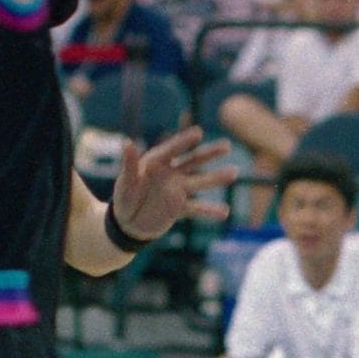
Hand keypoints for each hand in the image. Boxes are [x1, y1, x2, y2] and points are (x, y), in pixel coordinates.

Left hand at [110, 126, 234, 243]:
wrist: (128, 224)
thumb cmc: (124, 198)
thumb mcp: (125, 182)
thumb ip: (129, 164)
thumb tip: (127, 142)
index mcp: (156, 162)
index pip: (172, 150)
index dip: (184, 141)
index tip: (198, 133)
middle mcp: (171, 173)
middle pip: (193, 161)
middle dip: (210, 153)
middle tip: (227, 146)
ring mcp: (178, 190)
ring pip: (200, 182)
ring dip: (216, 178)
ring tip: (234, 173)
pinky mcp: (181, 208)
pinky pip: (197, 208)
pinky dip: (210, 211)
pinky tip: (225, 212)